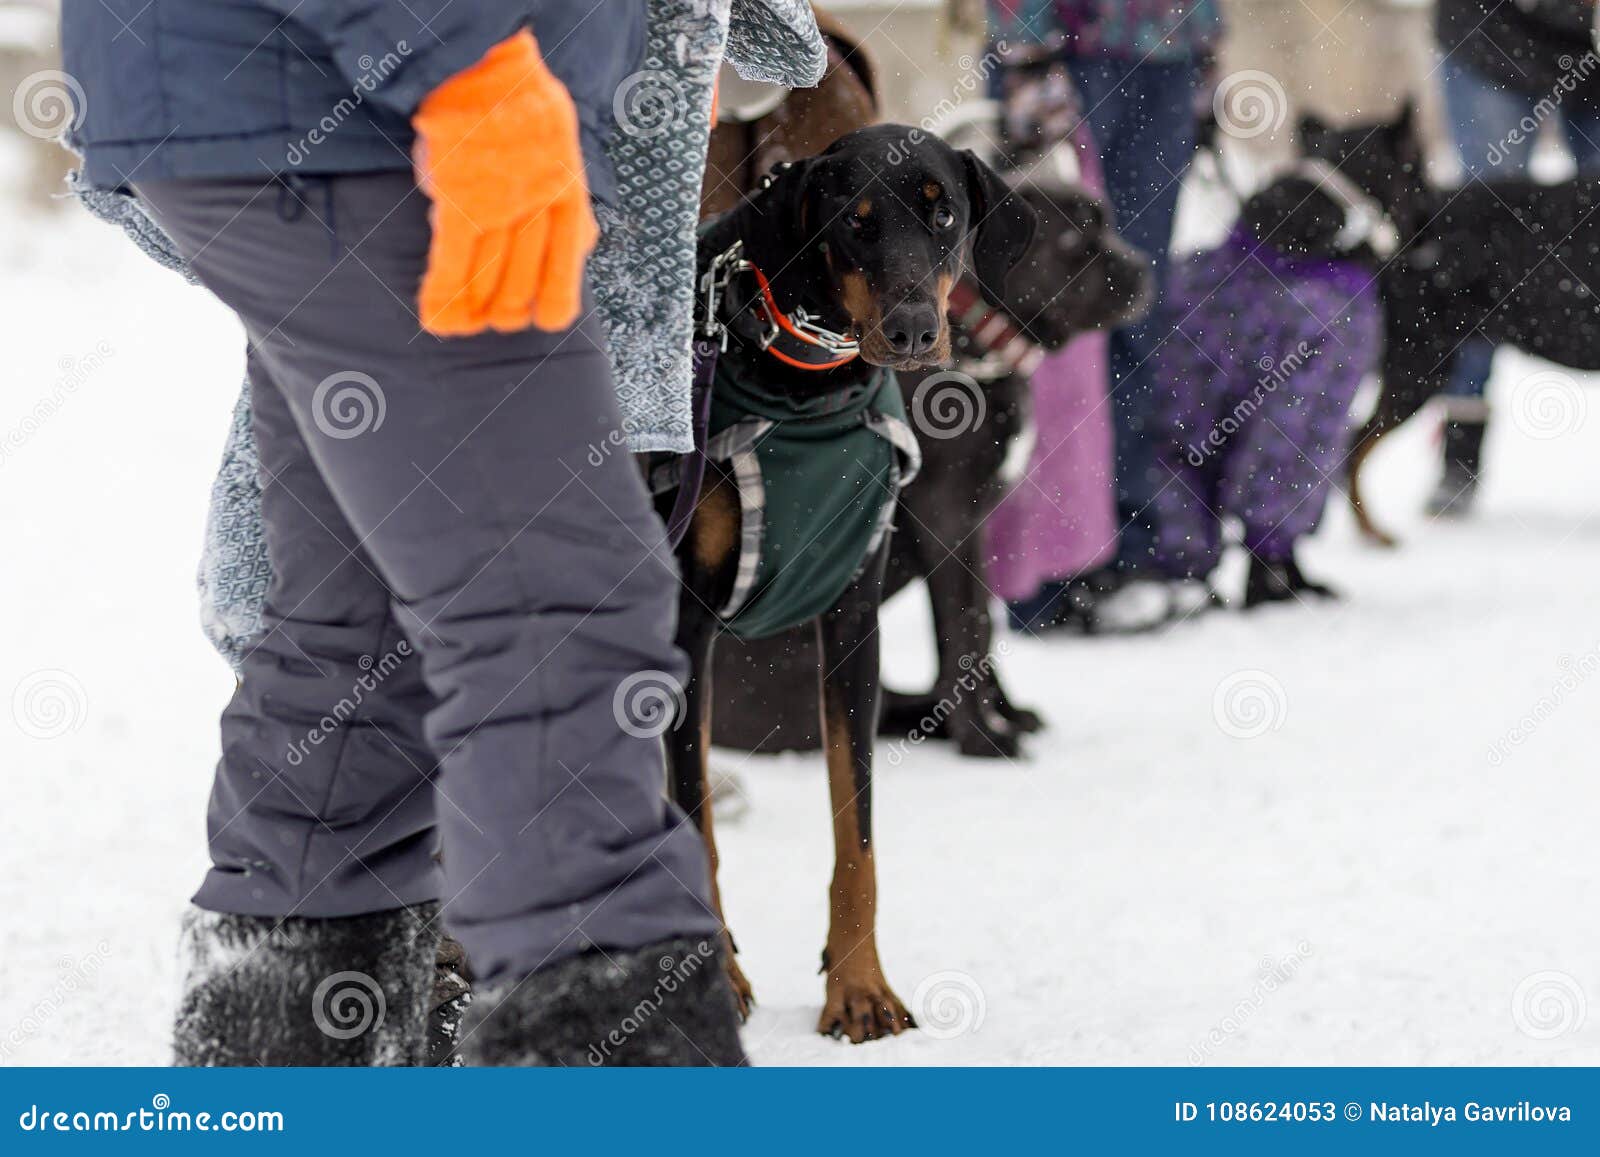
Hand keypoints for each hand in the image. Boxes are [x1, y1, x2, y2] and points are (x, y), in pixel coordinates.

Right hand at [412, 30, 596, 335]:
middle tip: (488, 315)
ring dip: (471, 308)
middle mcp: (539, 209)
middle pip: (520, 287)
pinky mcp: (461, 200)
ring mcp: (499, 206)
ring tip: (461, 322)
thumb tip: (581, 249)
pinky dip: (442, 297)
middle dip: (502, 309)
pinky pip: (451, 263)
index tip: (534, 319)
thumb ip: (571, 208)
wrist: (485, 63)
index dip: (547, 308)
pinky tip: (436, 319)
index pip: (564, 278)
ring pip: (487, 281)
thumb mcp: (565, 160)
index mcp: (570, 200)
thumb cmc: (523, 112)